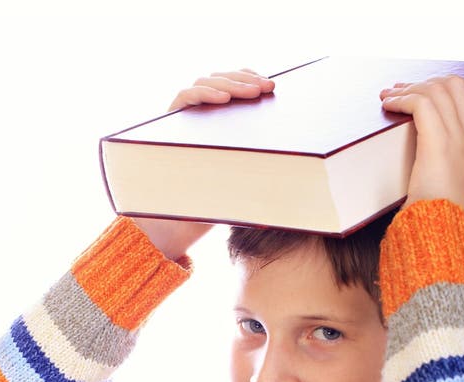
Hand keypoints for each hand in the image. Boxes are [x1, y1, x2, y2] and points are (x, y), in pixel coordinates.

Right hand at [134, 69, 274, 258]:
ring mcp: (182, 117)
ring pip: (204, 83)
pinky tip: (223, 98)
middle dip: (245, 81)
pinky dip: (203, 94)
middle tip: (266, 88)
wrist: (178, 220)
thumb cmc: (212, 200)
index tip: (271, 86)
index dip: (249, 79)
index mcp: (217, 120)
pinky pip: (184, 98)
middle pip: (221, 80)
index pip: (232, 85)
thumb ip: (256, 161)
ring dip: (229, 84)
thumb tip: (295, 160)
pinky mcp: (169, 123)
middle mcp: (199, 114)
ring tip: (250, 92)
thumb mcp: (242, 176)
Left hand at [380, 75, 463, 210]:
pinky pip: (421, 103)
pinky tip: (388, 105)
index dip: (447, 85)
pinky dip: (402, 98)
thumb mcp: (451, 183)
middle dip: (424, 81)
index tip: (424, 88)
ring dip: (408, 87)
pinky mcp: (438, 143)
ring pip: (436, 90)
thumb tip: (424, 151)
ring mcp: (458, 138)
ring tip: (387, 95)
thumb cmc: (438, 214)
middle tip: (399, 88)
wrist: (441, 230)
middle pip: (455, 85)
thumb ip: (446, 162)